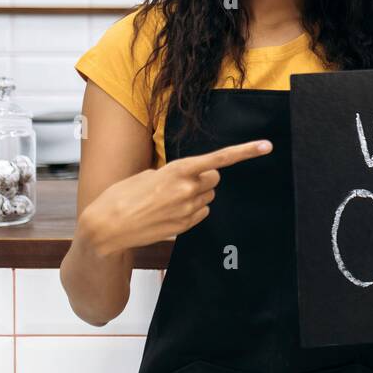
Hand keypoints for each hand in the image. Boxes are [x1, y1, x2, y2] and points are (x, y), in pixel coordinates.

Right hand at [77, 139, 272, 257]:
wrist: (106, 227)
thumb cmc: (120, 197)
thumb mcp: (147, 175)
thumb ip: (174, 173)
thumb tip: (189, 176)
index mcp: (177, 171)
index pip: (219, 158)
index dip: (245, 152)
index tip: (266, 146)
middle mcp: (187, 190)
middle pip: (215, 178)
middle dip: (204, 177)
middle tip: (181, 181)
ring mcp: (187, 210)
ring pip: (208, 196)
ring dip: (196, 194)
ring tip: (169, 198)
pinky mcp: (185, 226)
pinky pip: (201, 212)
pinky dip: (192, 209)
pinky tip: (170, 211)